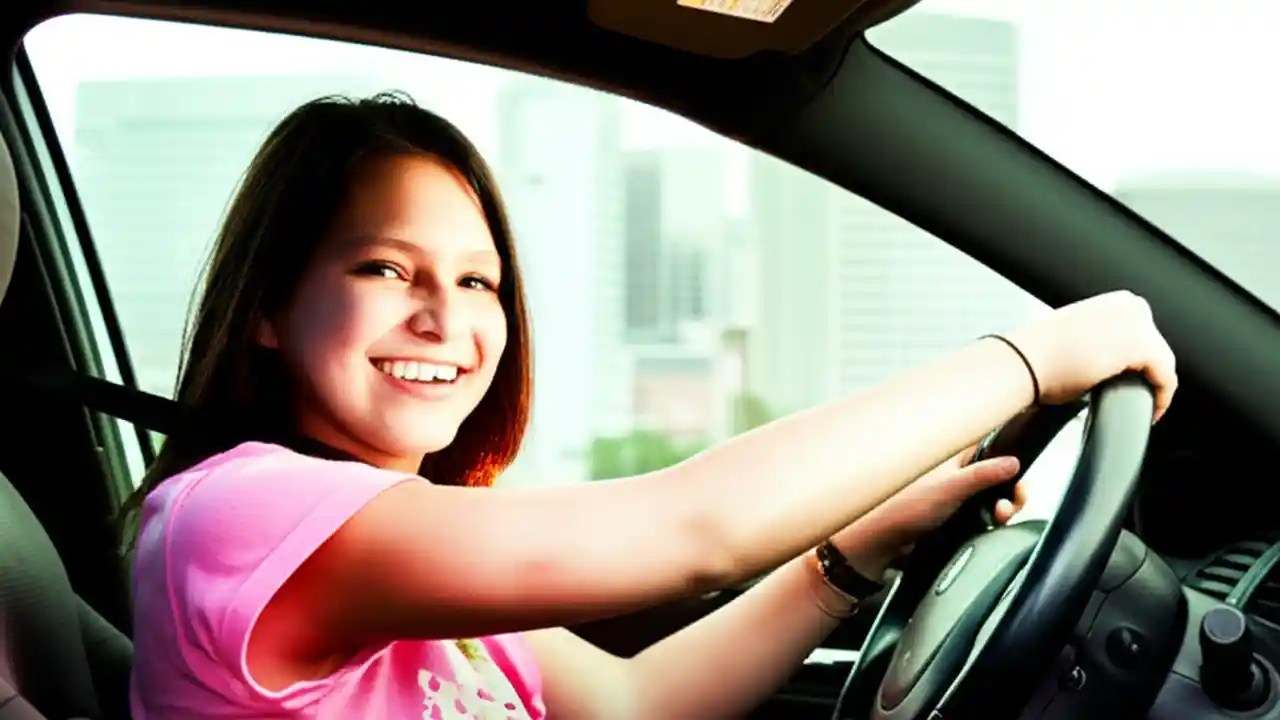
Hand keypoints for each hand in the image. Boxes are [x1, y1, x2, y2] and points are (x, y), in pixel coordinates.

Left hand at [831, 445, 1024, 579]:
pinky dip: (988, 519)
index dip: (1009, 459)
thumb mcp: (949, 488)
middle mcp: (951, 468)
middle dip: (1009, 490)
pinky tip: (989, 525)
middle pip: (995, 473)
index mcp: (950, 453)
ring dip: (1001, 506)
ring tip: (999, 516)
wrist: (879, 541)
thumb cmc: (900, 508)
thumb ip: (982, 475)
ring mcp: (951, 491)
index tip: (1019, 476)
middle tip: (1010, 505)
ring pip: (989, 494)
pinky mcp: (949, 512)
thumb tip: (1011, 463)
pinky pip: (979, 511)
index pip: (990, 444)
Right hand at [1005, 290, 1177, 421]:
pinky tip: (1151, 412)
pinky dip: (1161, 398)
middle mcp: (1130, 304)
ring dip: (1155, 387)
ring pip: (1163, 363)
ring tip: (1144, 408)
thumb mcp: (1077, 339)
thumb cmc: (1038, 356)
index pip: (1143, 334)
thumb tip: (1109, 363)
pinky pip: (1166, 378)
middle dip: (1147, 374)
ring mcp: (1138, 323)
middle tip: (1136, 398)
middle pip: (1155, 347)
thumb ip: (1100, 342)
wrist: (1024, 362)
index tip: (1134, 384)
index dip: (1141, 364)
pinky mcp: (1143, 346)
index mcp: (1115, 300)